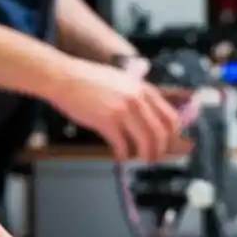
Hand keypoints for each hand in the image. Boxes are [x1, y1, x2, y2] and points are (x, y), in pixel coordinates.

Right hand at [44, 57, 180, 161]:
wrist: (64, 77)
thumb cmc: (89, 79)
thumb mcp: (122, 81)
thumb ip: (138, 95)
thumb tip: (150, 116)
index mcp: (144, 89)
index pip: (170, 117)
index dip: (172, 135)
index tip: (168, 143)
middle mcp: (137, 99)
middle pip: (161, 132)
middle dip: (161, 149)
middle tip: (155, 157)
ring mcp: (123, 110)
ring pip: (146, 141)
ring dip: (146, 154)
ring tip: (141, 159)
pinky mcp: (107, 121)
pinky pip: (123, 144)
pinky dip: (124, 154)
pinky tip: (120, 156)